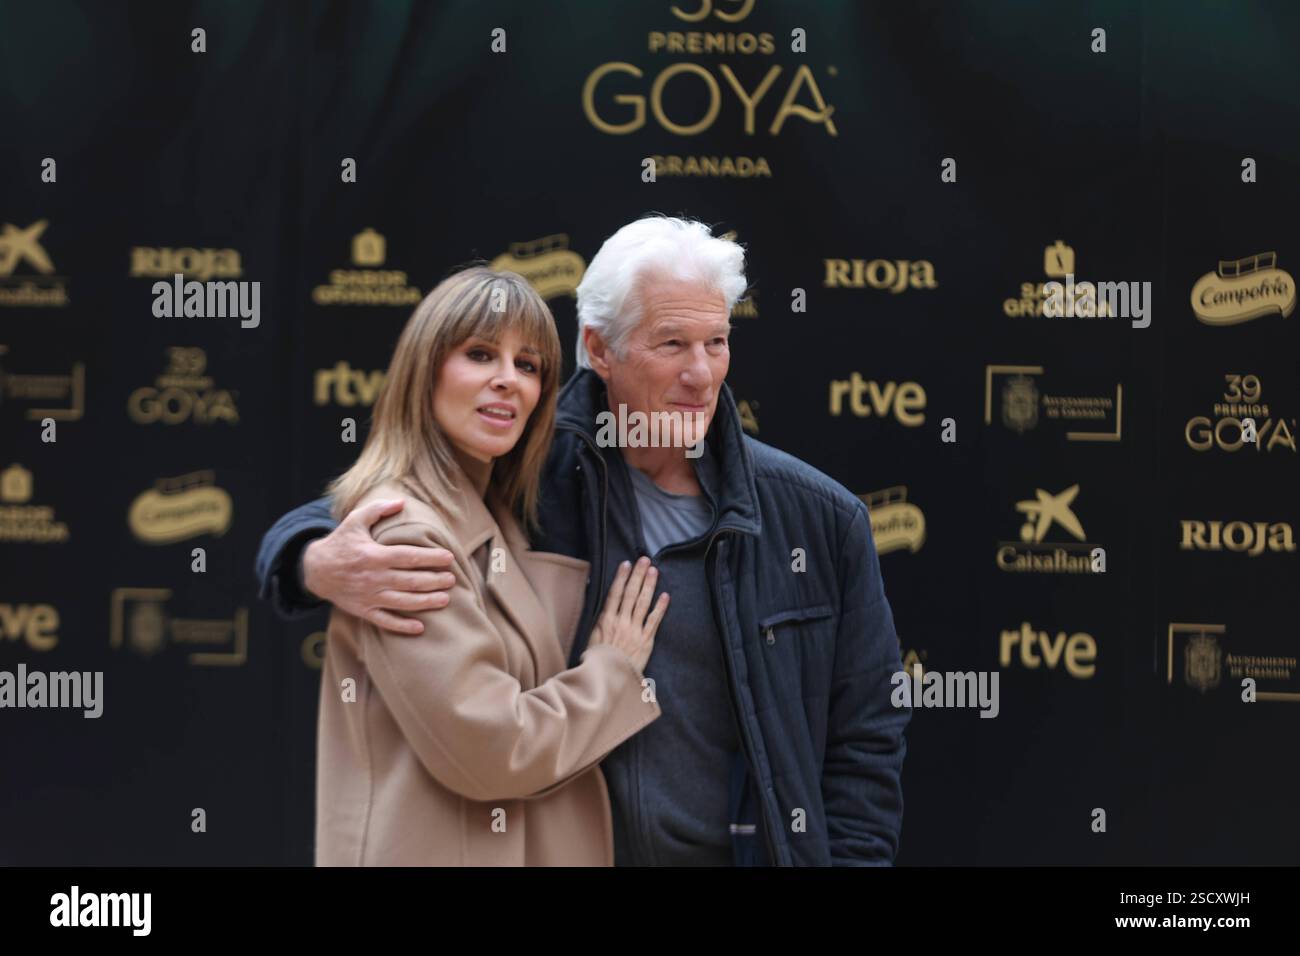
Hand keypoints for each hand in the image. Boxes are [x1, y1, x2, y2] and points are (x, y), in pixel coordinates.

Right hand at [302, 498, 454, 635]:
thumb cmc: (340, 542)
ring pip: (402, 602)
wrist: (315, 570)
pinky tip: (419, 627)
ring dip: (425, 602)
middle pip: (410, 581)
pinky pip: (384, 621)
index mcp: (374, 555)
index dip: (430, 558)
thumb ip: (377, 510)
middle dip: (434, 581)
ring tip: (445, 599)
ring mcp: (369, 596)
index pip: (408, 557)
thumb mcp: (355, 521)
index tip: (449, 558)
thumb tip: (401, 502)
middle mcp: (374, 577)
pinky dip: (402, 626)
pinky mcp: (363, 610)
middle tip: (452, 579)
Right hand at [587, 557, 668, 672]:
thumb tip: (603, 606)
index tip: (626, 564)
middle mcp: (621, 622)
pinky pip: (655, 621)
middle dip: (638, 575)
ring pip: (643, 603)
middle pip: (631, 594)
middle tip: (644, 559)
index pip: (615, 594)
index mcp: (606, 620)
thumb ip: (599, 621)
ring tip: (654, 570)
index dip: (621, 577)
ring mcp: (635, 630)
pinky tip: (665, 595)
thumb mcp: (591, 638)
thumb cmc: (597, 660)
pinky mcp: (646, 641)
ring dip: (649, 585)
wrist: (607, 679)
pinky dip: (660, 608)